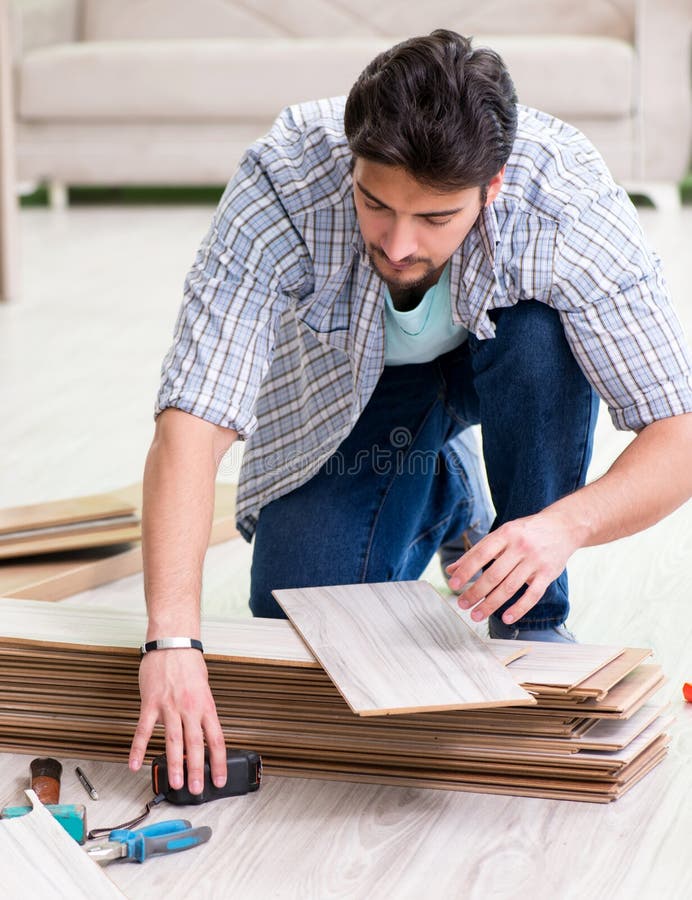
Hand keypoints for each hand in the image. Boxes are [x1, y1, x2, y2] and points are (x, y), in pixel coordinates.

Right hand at [129, 649, 226, 793]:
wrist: (173, 643)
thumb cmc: (189, 664)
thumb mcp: (204, 688)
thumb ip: (202, 712)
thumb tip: (203, 736)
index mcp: (206, 705)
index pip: (217, 739)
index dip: (219, 762)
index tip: (219, 779)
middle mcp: (190, 708)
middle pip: (196, 744)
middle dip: (197, 769)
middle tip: (197, 789)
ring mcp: (169, 706)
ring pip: (173, 740)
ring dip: (174, 764)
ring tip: (175, 783)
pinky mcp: (151, 703)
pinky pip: (144, 730)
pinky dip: (139, 749)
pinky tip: (135, 764)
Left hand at [445, 508, 579, 624]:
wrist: (563, 526)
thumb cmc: (526, 532)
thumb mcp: (502, 534)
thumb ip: (477, 551)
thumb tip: (452, 570)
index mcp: (505, 534)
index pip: (481, 554)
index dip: (466, 571)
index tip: (453, 585)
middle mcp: (520, 547)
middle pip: (494, 574)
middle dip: (476, 592)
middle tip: (462, 605)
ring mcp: (535, 561)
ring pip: (510, 587)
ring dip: (491, 604)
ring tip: (476, 614)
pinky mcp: (548, 574)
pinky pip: (532, 595)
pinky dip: (519, 609)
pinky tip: (506, 618)